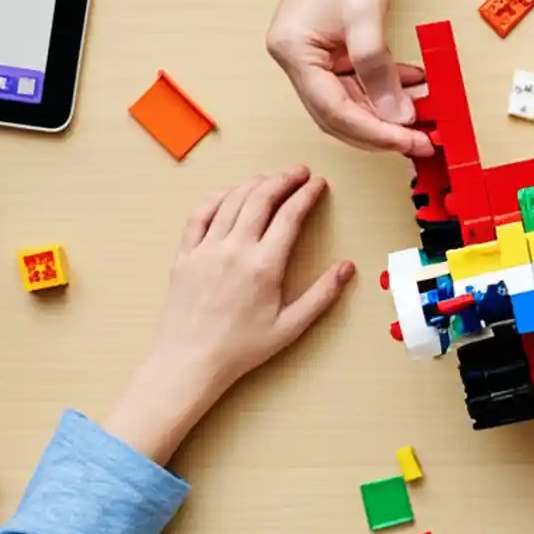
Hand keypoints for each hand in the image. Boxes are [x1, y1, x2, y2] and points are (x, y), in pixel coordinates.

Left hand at [103, 167, 355, 463]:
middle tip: (299, 172)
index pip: (290, 216)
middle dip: (283, 179)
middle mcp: (234, 250)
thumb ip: (321, 294)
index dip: (307, 195)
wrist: (190, 361)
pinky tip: (230, 192)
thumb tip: (347, 267)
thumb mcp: (290, 327)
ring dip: (254, 183)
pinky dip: (218, 197)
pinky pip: (200, 214)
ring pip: (232, 200)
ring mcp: (206, 249)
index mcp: (264, 266)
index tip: (318, 184)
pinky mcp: (186, 255)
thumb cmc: (241, 349)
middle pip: (261, 198)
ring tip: (271, 178)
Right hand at [266, 0, 431, 155]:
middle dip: (381, 129)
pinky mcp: (333, 45)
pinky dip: (386, 87)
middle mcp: (296, 56)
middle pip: (340, 113)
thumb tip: (397, 118)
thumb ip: (379, 74)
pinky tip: (413, 88)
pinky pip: (361, 79)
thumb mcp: (367, 19)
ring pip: (352, 100)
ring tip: (422, 118)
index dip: (373, 132)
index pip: (333, 110)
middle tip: (419, 141)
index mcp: (292, 51)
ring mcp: (313, 51)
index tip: (407, 142)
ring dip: (387, 110)